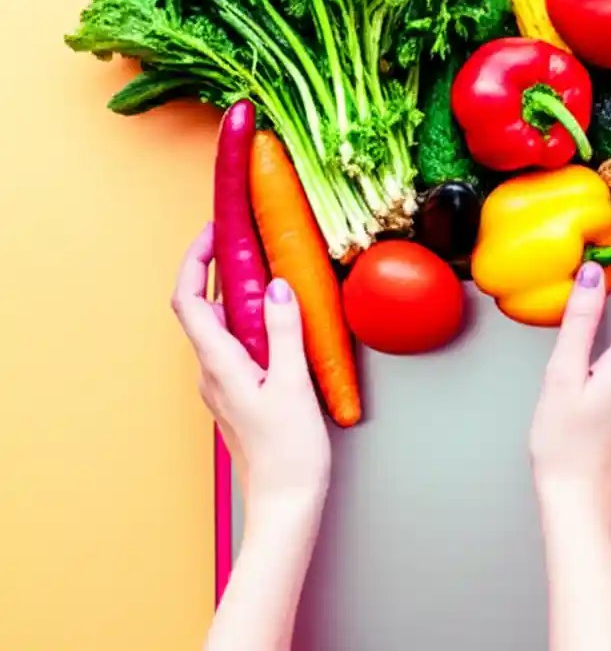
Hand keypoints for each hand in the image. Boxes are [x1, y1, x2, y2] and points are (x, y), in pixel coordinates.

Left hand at [171, 223, 330, 500]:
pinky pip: (238, 351)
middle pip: (204, 309)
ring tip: (272, 280)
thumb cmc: (288, 453)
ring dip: (242, 300)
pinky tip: (281, 328)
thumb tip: (277, 287)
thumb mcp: (293, 384)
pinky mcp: (240, 398)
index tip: (216, 232)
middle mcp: (212, 373)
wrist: (286, 504)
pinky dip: (253, 327)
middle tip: (248, 245)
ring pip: (223, 331)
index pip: (189, 299)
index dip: (195, 260)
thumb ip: (284, 332)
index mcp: (218, 365)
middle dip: (222, 272)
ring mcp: (223, 387)